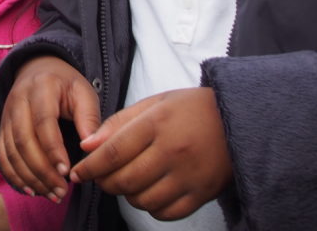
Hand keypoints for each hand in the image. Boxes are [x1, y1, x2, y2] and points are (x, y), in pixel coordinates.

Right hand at [0, 56, 100, 203]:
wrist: (37, 69)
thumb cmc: (65, 85)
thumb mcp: (83, 92)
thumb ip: (89, 117)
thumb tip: (91, 147)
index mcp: (41, 87)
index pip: (43, 122)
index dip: (53, 149)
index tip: (67, 171)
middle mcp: (18, 100)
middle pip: (24, 140)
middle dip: (42, 170)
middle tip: (62, 191)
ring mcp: (6, 115)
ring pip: (11, 151)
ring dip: (30, 178)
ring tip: (52, 194)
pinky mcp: (2, 127)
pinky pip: (2, 155)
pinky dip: (14, 175)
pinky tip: (31, 190)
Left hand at [69, 88, 232, 219]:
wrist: (238, 121)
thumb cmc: (190, 109)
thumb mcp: (154, 104)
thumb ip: (119, 122)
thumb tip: (87, 144)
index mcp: (157, 124)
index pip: (113, 151)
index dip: (90, 166)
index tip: (78, 172)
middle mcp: (172, 152)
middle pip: (125, 179)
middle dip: (105, 182)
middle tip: (100, 177)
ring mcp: (188, 176)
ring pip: (142, 199)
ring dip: (126, 195)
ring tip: (126, 182)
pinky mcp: (201, 194)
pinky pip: (166, 213)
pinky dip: (150, 208)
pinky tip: (148, 193)